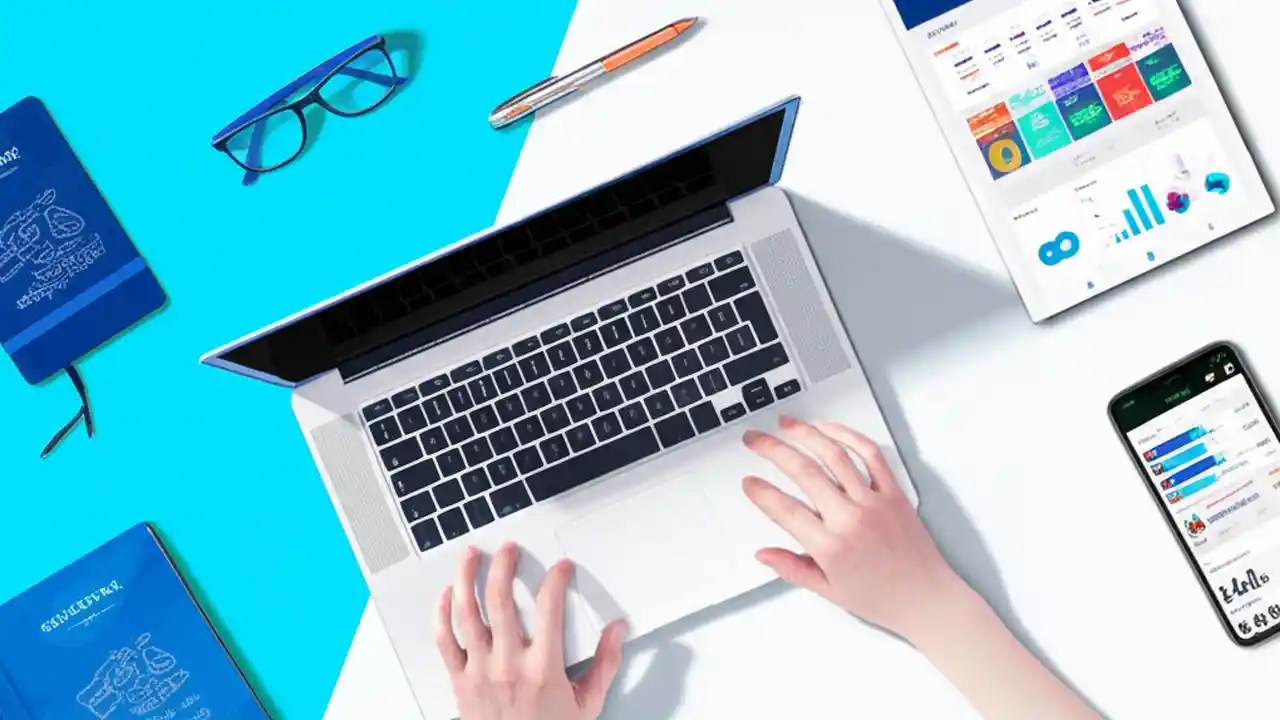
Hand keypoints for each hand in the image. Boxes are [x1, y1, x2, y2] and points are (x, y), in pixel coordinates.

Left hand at [436, 543, 626, 719]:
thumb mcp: (588, 705)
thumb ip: (605, 664)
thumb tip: (617, 631)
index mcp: (543, 668)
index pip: (548, 608)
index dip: (555, 579)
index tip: (561, 568)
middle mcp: (507, 665)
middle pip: (500, 600)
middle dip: (504, 565)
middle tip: (508, 548)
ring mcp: (479, 671)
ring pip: (467, 613)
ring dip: (466, 578)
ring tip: (470, 556)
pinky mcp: (459, 681)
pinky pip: (444, 640)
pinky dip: (441, 613)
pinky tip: (446, 595)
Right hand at [741, 416, 965, 642]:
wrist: (927, 598)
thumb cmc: (881, 598)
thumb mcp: (829, 591)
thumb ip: (792, 568)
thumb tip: (763, 554)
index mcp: (831, 548)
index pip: (785, 509)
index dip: (761, 492)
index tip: (748, 481)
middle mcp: (851, 519)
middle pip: (803, 471)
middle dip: (772, 449)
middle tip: (755, 439)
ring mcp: (874, 502)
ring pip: (834, 455)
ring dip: (805, 433)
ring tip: (786, 424)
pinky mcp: (894, 492)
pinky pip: (870, 455)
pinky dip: (848, 436)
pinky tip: (828, 429)